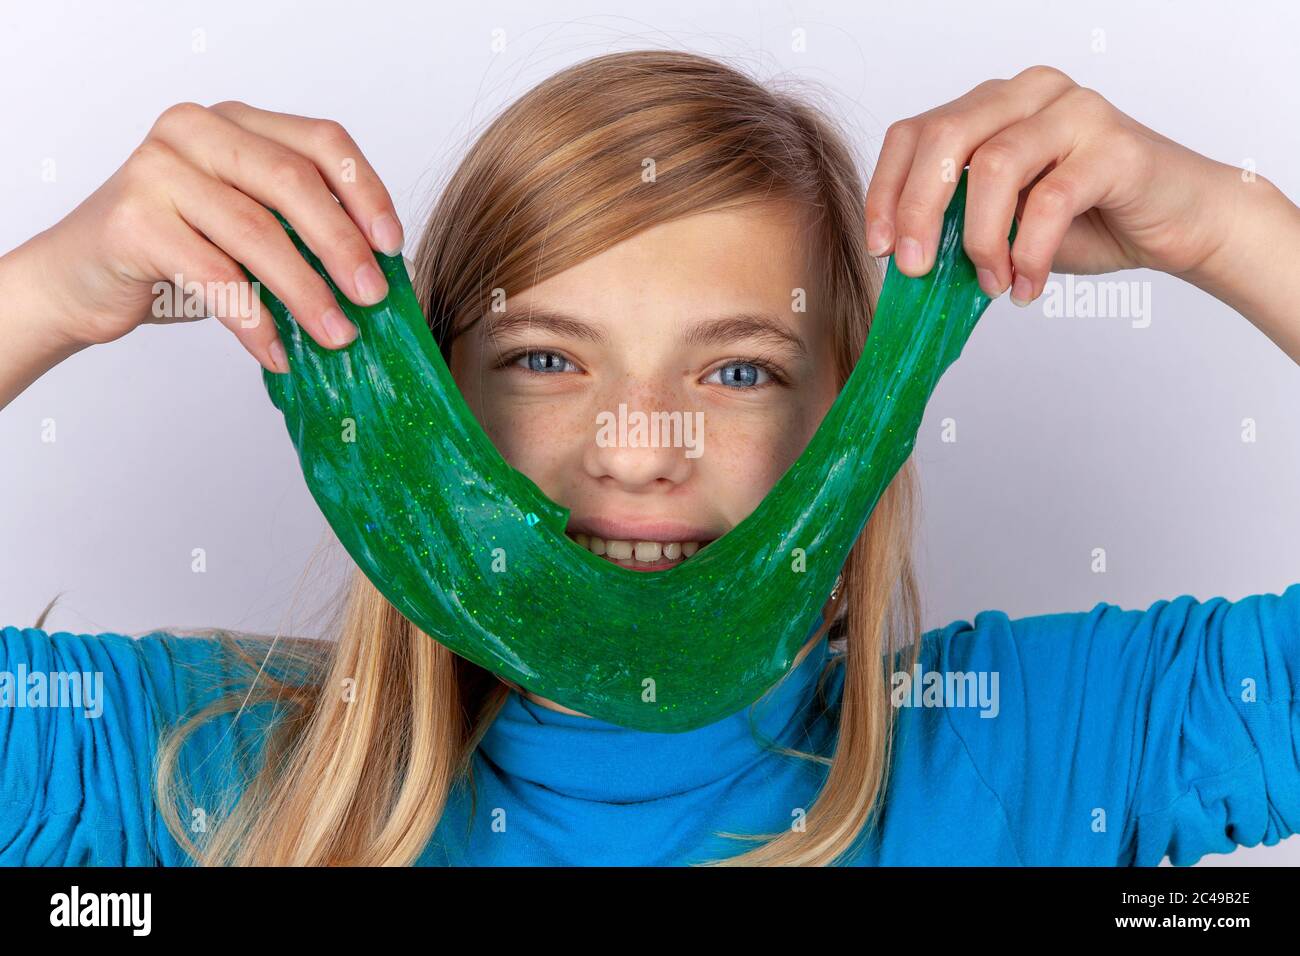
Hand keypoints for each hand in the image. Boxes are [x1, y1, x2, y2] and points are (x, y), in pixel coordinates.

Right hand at [17, 100, 404, 371]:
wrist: (79, 280)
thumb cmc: (174, 254)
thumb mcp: (247, 231)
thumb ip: (300, 231)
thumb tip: (379, 277)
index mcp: (236, 123)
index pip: (320, 141)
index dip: (367, 192)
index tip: (393, 245)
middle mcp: (195, 132)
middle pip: (293, 182)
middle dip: (343, 246)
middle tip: (373, 297)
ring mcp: (158, 169)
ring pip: (257, 232)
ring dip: (307, 292)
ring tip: (338, 335)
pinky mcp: (133, 220)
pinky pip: (215, 277)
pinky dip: (254, 321)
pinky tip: (278, 352)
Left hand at [864, 65, 1250, 305]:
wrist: (1178, 224)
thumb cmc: (1088, 220)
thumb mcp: (1003, 223)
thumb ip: (956, 224)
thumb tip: (901, 261)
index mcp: (993, 104)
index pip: (916, 133)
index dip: (887, 191)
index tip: (881, 248)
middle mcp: (1029, 93)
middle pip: (945, 138)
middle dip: (918, 211)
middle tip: (917, 269)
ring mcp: (1074, 112)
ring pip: (994, 166)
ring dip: (980, 239)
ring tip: (991, 282)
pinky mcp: (1115, 146)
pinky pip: (1051, 201)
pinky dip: (1030, 253)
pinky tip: (1027, 286)